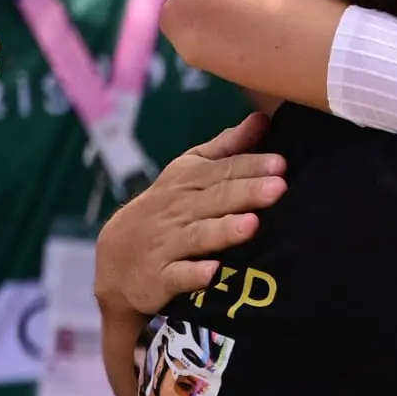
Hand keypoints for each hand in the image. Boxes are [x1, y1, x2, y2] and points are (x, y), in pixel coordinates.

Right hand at [93, 112, 287, 315]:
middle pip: (215, 199)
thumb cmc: (167, 206)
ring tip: (252, 225)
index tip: (281, 164)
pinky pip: (177, 275)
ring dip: (224, 230)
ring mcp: (167, 243)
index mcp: (187, 180)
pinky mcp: (160, 276)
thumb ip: (227, 147)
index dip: (250, 166)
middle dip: (246, 193)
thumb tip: (262, 118)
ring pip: (198, 235)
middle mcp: (177, 209)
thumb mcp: (189, 171)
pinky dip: (193, 274)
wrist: (116, 255)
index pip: (221, 170)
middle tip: (278, 188)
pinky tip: (214, 272)